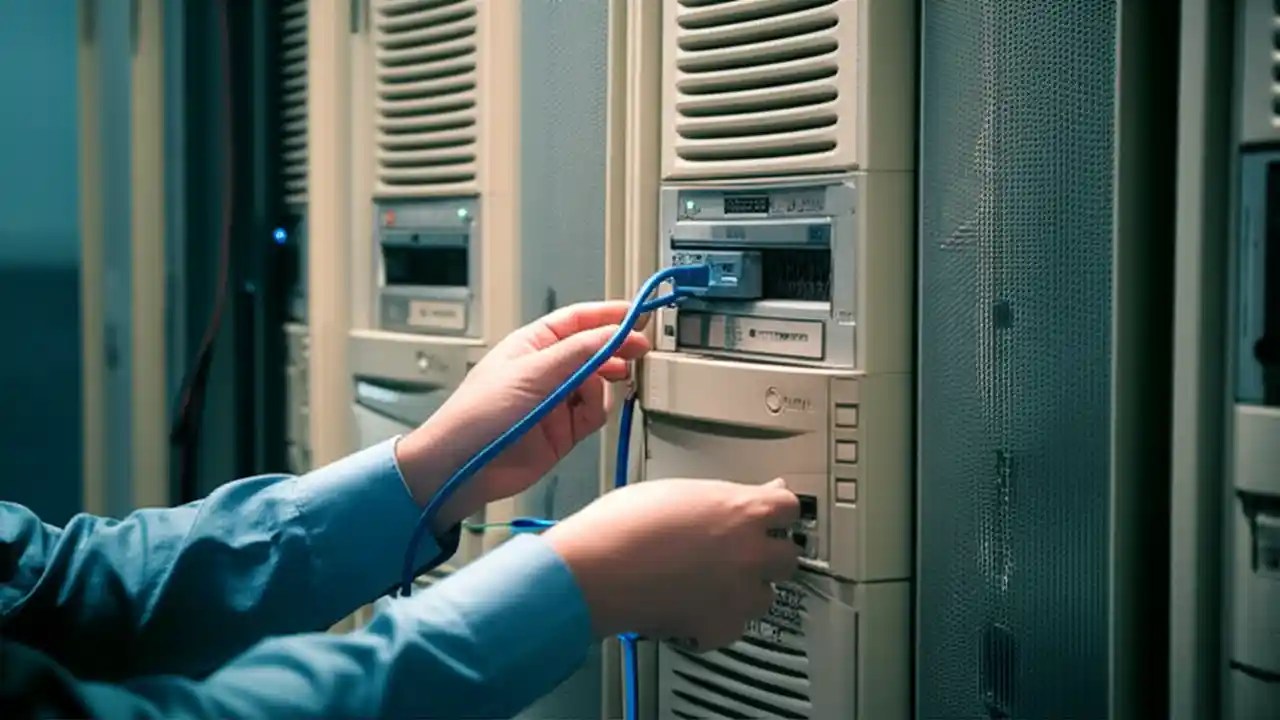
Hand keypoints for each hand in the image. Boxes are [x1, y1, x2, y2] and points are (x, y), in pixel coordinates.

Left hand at [394, 301, 650, 530]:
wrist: (464, 467)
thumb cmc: (478, 414)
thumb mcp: (531, 373)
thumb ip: (577, 353)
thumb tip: (613, 333)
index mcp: (533, 345)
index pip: (578, 321)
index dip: (608, 315)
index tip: (637, 315)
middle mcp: (547, 370)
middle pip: (594, 350)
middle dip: (617, 348)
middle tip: (639, 347)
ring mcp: (557, 400)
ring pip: (600, 382)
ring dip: (607, 381)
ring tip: (612, 380)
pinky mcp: (564, 430)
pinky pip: (594, 412)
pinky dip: (597, 409)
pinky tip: (587, 412)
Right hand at [544, 478, 800, 649]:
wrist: (595, 571)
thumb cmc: (623, 526)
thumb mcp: (680, 491)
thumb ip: (726, 496)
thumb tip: (753, 493)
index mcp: (743, 511)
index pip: (790, 508)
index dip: (776, 514)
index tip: (768, 518)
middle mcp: (750, 553)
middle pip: (788, 557)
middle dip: (767, 554)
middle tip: (738, 552)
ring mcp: (738, 594)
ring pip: (764, 595)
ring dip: (745, 589)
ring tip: (708, 581)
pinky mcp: (720, 628)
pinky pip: (734, 625)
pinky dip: (717, 619)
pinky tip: (692, 604)